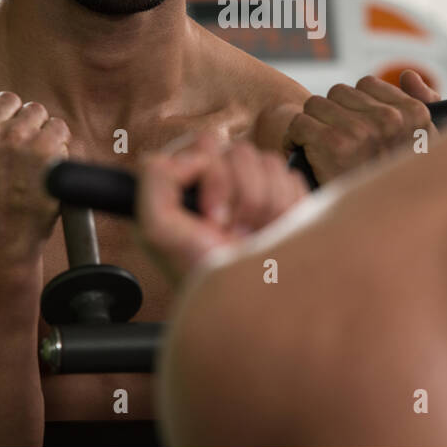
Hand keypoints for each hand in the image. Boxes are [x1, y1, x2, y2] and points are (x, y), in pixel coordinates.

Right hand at [0, 84, 70, 262]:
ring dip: (34, 130)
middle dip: (11, 121)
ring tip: (25, 159)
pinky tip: (43, 163)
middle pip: (9, 100)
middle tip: (8, 150)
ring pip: (35, 111)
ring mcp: (17, 139)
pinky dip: (55, 142)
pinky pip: (57, 126)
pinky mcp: (46, 149)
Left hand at [136, 131, 308, 284]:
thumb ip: (155, 181)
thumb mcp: (158, 231)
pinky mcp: (285, 195)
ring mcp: (254, 187)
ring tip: (255, 238)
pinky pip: (291, 179)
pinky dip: (287, 208)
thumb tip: (192, 155)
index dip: (211, 176)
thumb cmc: (206, 275)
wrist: (259, 302)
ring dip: (264, 206)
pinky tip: (275, 233)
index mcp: (185, 184)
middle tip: (234, 232)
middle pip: (238, 150)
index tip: (211, 218)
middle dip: (240, 195)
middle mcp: (219, 181)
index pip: (202, 145)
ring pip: (267, 162)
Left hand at [283, 70, 439, 183]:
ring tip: (318, 146)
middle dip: (332, 113)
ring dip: (313, 124)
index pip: (367, 85)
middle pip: (337, 92)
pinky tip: (302, 153)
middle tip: (332, 139)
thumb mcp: (427, 146)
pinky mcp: (332, 144)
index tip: (352, 125)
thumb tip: (408, 76)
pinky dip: (294, 138)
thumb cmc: (399, 186)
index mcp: (413, 114)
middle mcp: (389, 119)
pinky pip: (300, 122)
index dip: (354, 105)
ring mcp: (360, 131)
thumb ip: (425, 105)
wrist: (378, 227)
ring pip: (315, 104)